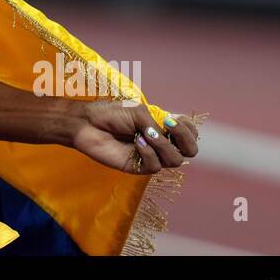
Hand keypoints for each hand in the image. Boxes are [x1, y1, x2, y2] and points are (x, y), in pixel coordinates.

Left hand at [71, 100, 198, 175]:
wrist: (88, 123)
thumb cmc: (112, 113)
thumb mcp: (139, 112)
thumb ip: (157, 124)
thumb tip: (167, 139)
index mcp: (164, 127)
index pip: (190, 132)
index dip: (188, 129)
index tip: (172, 119)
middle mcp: (161, 142)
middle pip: (191, 150)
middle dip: (185, 139)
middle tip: (168, 126)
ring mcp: (152, 155)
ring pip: (175, 160)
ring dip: (162, 144)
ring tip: (144, 133)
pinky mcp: (139, 167)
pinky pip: (156, 166)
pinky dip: (148, 152)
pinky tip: (136, 142)